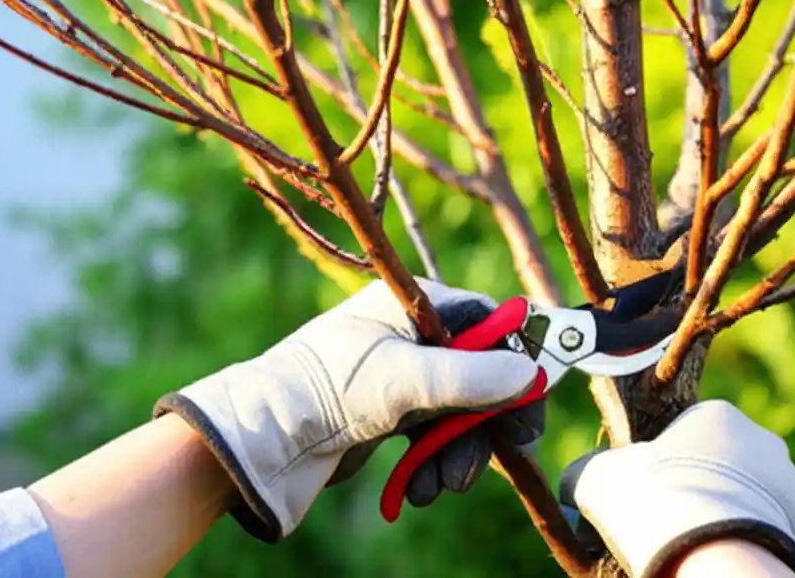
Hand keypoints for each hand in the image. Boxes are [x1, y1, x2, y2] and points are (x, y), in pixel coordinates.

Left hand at [154, 279, 540, 541]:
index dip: (518, 362)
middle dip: (489, 421)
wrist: (261, 441)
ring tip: (442, 484)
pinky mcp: (392, 414)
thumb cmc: (324, 389)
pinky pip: (436, 436)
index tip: (532, 403)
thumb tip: (533, 373)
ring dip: (461, 453)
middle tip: (509, 451)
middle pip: (483, 374)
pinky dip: (436, 463)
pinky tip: (418, 490)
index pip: (491, 324)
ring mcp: (403, 375)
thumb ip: (471, 377)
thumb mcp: (403, 380)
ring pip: (461, 412)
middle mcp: (412, 334)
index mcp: (415, 305)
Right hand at [560, 400, 794, 577]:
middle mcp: (763, 441)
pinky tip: (727, 561)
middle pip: (725, 464)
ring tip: (703, 550)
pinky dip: (752, 545)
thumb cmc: (653, 503)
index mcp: (717, 416)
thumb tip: (576, 480)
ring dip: (729, 517)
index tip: (651, 494)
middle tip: (675, 524)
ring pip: (752, 499)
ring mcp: (791, 484)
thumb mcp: (600, 478)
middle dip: (702, 489)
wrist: (714, 554)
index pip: (689, 432)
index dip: (666, 464)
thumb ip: (588, 470)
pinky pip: (774, 533)